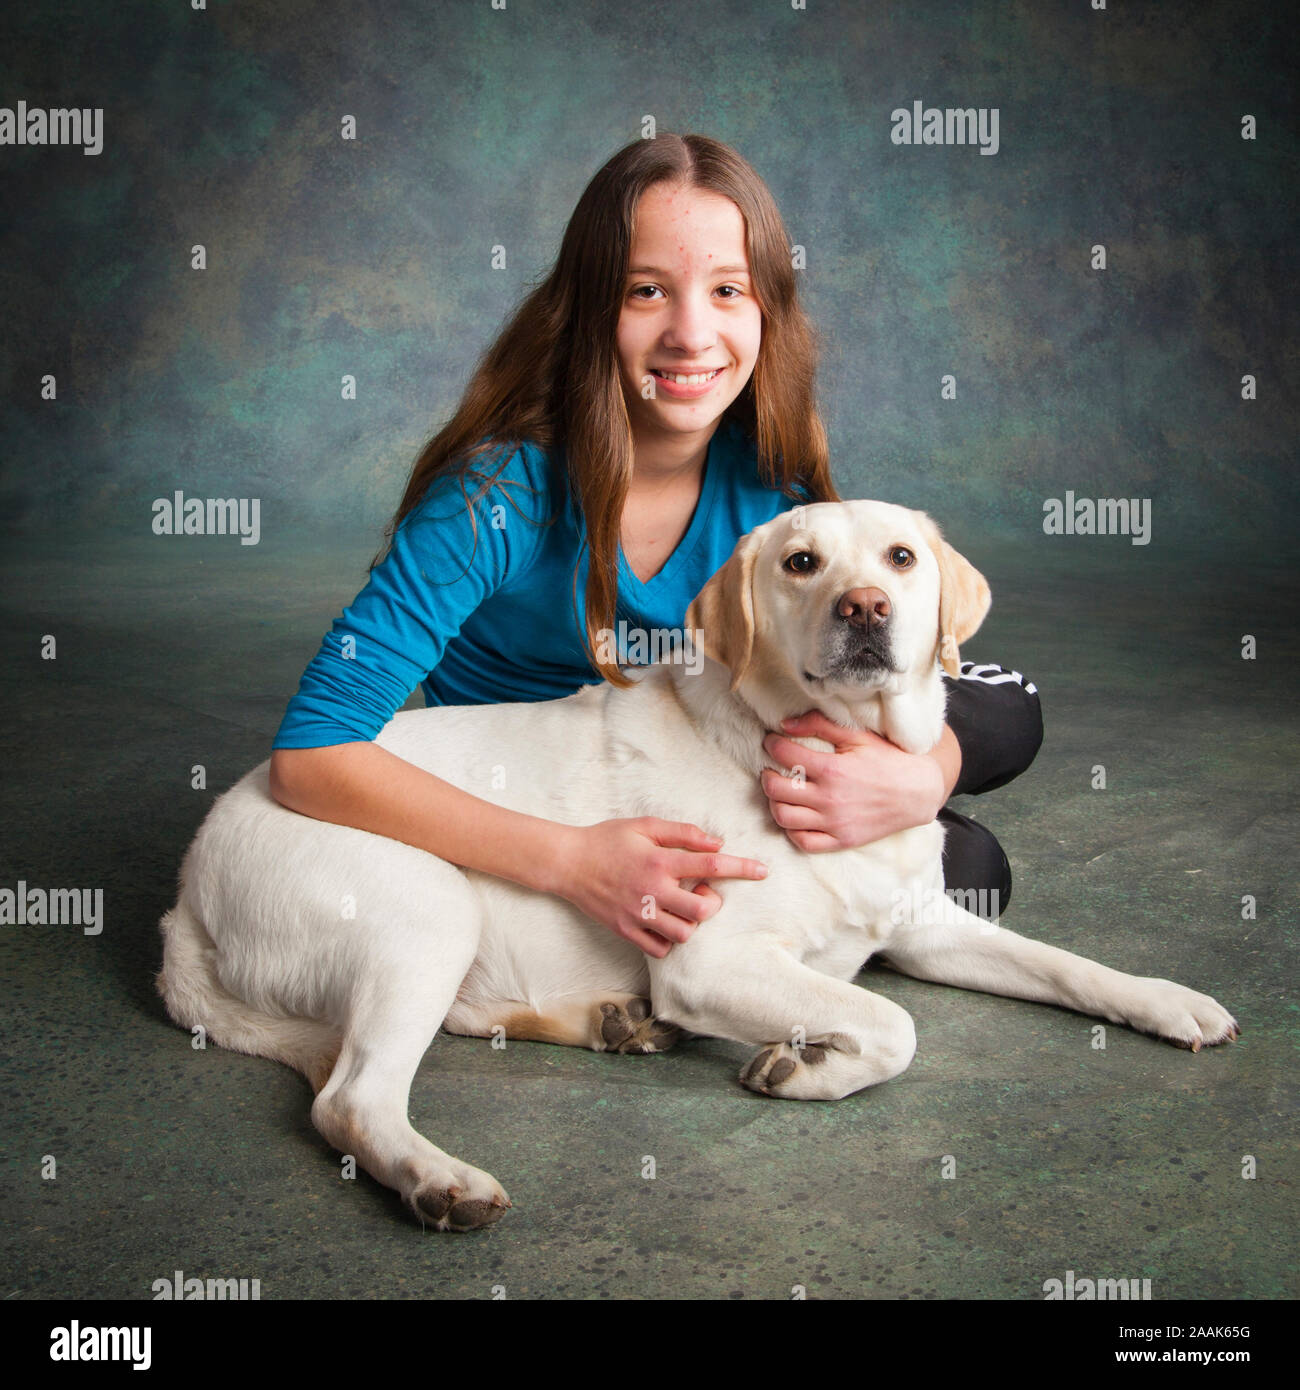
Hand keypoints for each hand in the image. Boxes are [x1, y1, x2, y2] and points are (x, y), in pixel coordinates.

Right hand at [552, 818, 768, 957]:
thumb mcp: (644, 826)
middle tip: (702, 891)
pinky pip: (659, 948)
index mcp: (660, 861)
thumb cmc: (608, 839)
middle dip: (712, 902)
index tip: (763, 871)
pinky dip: (669, 940)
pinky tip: (665, 923)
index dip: (742, 868)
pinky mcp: (626, 930)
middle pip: (703, 909)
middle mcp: (652, 890)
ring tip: (683, 908)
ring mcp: (639, 914)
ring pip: (684, 933)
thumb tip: (717, 843)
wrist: (568, 862)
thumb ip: (682, 833)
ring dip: (691, 922)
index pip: (712, 866)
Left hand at [760, 711, 945, 852]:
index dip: (772, 745)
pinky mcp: (841, 840)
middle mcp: (830, 799)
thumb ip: (820, 725)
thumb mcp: (857, 736)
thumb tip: (784, 723)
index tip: (772, 742)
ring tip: (781, 792)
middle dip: (767, 775)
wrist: (919, 792)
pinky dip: (791, 830)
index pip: (785, 755)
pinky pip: (803, 841)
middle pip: (776, 789)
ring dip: (775, 802)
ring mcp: (834, 823)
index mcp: (833, 769)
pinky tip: (795, 816)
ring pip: (784, 817)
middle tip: (772, 768)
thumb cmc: (889, 760)